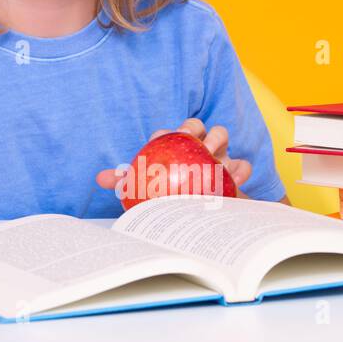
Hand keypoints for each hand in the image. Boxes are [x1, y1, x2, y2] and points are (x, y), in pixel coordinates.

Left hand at [94, 117, 252, 198]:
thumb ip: (125, 182)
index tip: (162, 136)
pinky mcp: (235, 171)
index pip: (168, 132)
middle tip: (190, 139)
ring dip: (218, 140)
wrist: (201, 216)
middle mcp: (195, 145)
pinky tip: (234, 178)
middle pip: (196, 125)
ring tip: (213, 154)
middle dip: (194, 128)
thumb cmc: (171, 196)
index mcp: (174, 146)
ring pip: (221, 135)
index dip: (165, 132)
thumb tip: (100, 178)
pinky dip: (241, 168)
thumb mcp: (147, 190)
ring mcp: (216, 155)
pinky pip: (242, 164)